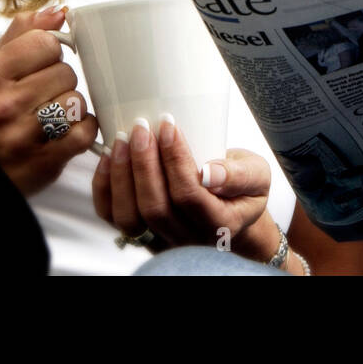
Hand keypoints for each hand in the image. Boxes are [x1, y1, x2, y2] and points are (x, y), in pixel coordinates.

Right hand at [0, 7, 98, 194]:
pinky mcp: (45, 160)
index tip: (40, 65)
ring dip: (71, 107)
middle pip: (66, 72)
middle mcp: (6, 103)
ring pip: (77, 101)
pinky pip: (85, 131)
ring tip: (51, 115)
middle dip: (59, 82)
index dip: (50, 53)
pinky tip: (64, 131)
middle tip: (43, 94)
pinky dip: (81, 130)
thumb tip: (59, 11)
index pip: (47, 42)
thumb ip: (23, 34)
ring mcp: (25, 134)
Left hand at [93, 116, 271, 257]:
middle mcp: (186, 237)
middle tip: (142, 127)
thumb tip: (209, 173)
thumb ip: (240, 175)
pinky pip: (113, 217)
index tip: (169, 125)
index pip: (189, 194)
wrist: (231, 213)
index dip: (175, 159)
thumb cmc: (243, 191)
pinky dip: (105, 187)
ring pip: (129, 216)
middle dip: (144, 162)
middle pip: (155, 206)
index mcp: (218, 224)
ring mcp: (160, 238)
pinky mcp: (140, 232)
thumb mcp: (257, 176)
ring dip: (122, 174)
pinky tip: (109, 158)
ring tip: (123, 139)